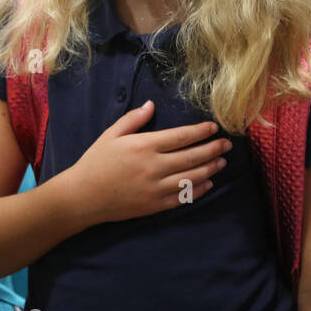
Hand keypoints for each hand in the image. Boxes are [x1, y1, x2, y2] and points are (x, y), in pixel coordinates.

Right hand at [62, 101, 232, 224]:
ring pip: (192, 178)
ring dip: (210, 169)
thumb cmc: (96, 162)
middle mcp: (154, 167)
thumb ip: (134, 119)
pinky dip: (198, 190)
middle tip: (227, 144)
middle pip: (192, 157)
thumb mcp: (111, 135)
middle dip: (213, 149)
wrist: (83, 196)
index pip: (181, 137)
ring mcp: (156, 189)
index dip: (200, 132)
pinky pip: (183, 198)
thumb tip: (152, 105)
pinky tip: (208, 183)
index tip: (214, 127)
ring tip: (222, 162)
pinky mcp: (154, 206)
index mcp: (144, 146)